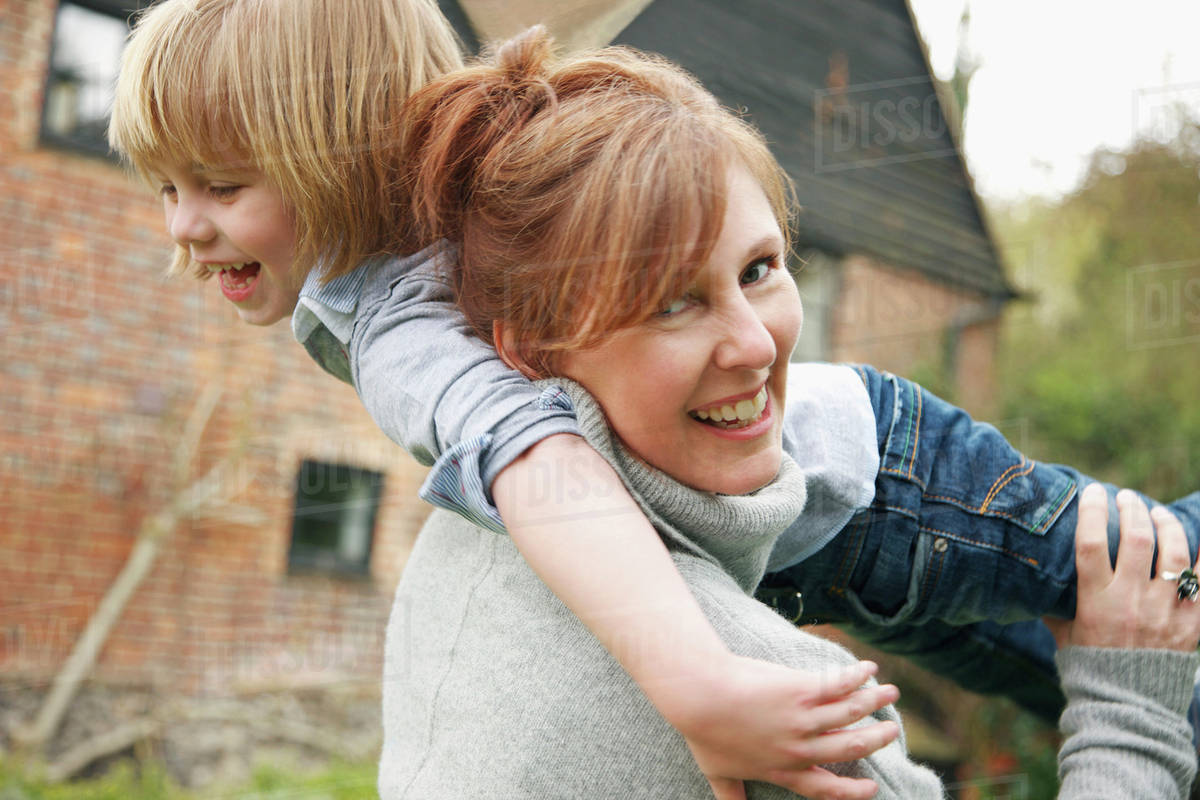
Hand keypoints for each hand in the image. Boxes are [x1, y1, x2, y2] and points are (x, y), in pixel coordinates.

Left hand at [661, 654, 900, 799]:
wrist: (701, 695)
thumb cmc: (704, 732)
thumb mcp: (717, 772)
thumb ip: (729, 795)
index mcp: (783, 768)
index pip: (825, 787)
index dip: (851, 791)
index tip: (872, 788)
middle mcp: (800, 747)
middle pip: (849, 747)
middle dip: (876, 739)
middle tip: (892, 731)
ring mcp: (804, 717)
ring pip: (851, 713)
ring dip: (875, 702)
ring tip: (891, 694)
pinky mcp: (802, 689)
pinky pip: (839, 684)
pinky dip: (858, 676)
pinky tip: (868, 668)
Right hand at [1047, 484, 1199, 651]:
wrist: (1126, 706)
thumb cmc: (1089, 666)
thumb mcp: (1063, 632)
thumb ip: (1056, 603)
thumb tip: (1035, 576)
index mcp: (1095, 601)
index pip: (1090, 543)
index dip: (1091, 511)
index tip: (1092, 491)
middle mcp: (1130, 600)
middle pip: (1135, 538)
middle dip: (1132, 509)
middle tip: (1126, 497)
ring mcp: (1164, 611)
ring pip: (1172, 552)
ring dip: (1166, 524)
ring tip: (1157, 513)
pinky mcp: (1191, 624)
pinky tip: (1199, 538)